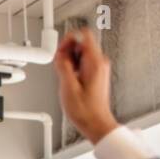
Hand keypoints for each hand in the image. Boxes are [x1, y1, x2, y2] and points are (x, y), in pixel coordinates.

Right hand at [53, 27, 118, 143]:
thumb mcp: (67, 87)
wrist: (96, 123)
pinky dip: (74, 67)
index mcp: (95, 62)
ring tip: (64, 75)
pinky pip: (83, 63)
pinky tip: (69, 80)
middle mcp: (100, 62)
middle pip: (82, 43)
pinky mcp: (96, 74)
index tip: (60, 49)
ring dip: (69, 60)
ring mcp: (99, 68)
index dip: (69, 38)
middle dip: (67, 51)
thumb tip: (60, 55)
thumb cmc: (85, 110)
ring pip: (81, 53)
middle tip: (59, 65)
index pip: (84, 35)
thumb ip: (63, 66)